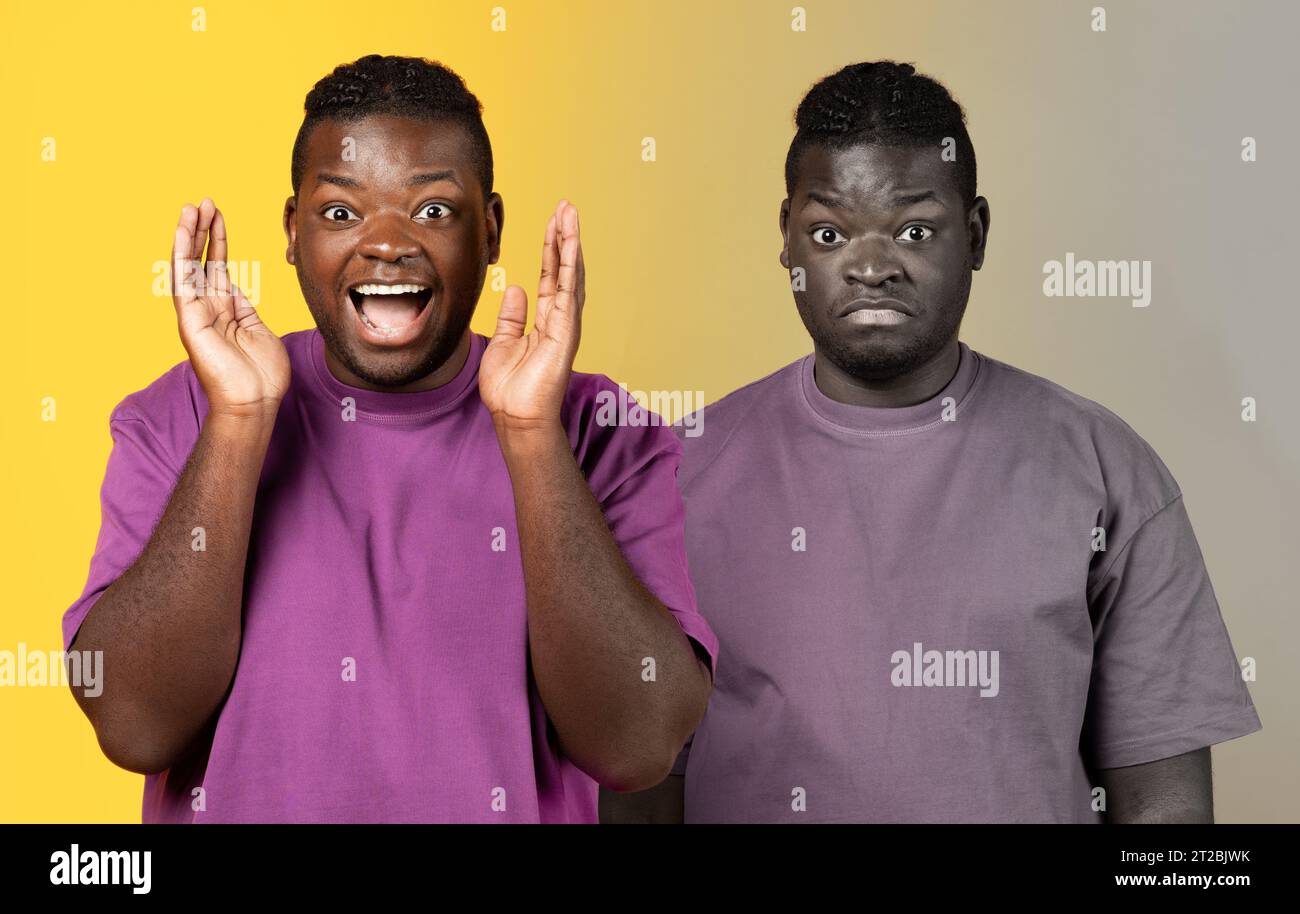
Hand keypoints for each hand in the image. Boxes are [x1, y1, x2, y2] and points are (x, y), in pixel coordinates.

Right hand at [171, 198, 289, 417]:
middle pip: (200, 261)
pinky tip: (182, 230)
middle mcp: (207, 308)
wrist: (254, 402)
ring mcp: (196, 313)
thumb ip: (244, 307)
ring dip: (189, 234)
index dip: (218, 240)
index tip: (217, 214)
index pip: (217, 266)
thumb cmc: (261, 376)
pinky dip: (181, 253)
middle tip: (204, 201)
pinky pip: (182, 280)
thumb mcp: (259, 330)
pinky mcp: (189, 319)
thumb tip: (233, 287)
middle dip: (202, 230)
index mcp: (225, 310)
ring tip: (192, 206)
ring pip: (188, 265)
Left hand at [479, 200, 584, 432]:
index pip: (551, 276)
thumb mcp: (505, 342)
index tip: (553, 223)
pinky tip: (569, 240)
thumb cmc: (510, 389)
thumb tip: (518, 290)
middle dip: (565, 237)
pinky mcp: (566, 328)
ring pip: (571, 273)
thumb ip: (513, 316)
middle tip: (565, 206)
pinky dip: (570, 262)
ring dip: (570, 241)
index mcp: (546, 321)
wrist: (516, 417)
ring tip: (569, 212)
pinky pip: (568, 287)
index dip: (551, 249)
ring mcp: (566, 322)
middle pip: (565, 269)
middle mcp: (561, 318)